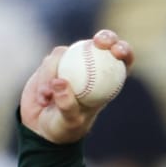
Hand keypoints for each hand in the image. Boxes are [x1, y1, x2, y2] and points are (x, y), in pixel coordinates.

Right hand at [20, 29, 134, 144]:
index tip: (116, 51)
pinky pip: (49, 61)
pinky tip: (43, 98)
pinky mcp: (52, 64)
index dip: (124, 51)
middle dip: (105, 37)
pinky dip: (44, 78)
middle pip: (103, 44)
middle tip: (99, 42)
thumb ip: (67, 104)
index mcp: (106, 83)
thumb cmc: (64, 128)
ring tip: (49, 98)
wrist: (41, 129)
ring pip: (67, 53)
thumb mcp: (69, 121)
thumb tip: (60, 82)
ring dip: (56, 73)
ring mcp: (70, 63)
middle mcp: (90, 68)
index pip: (122, 62)